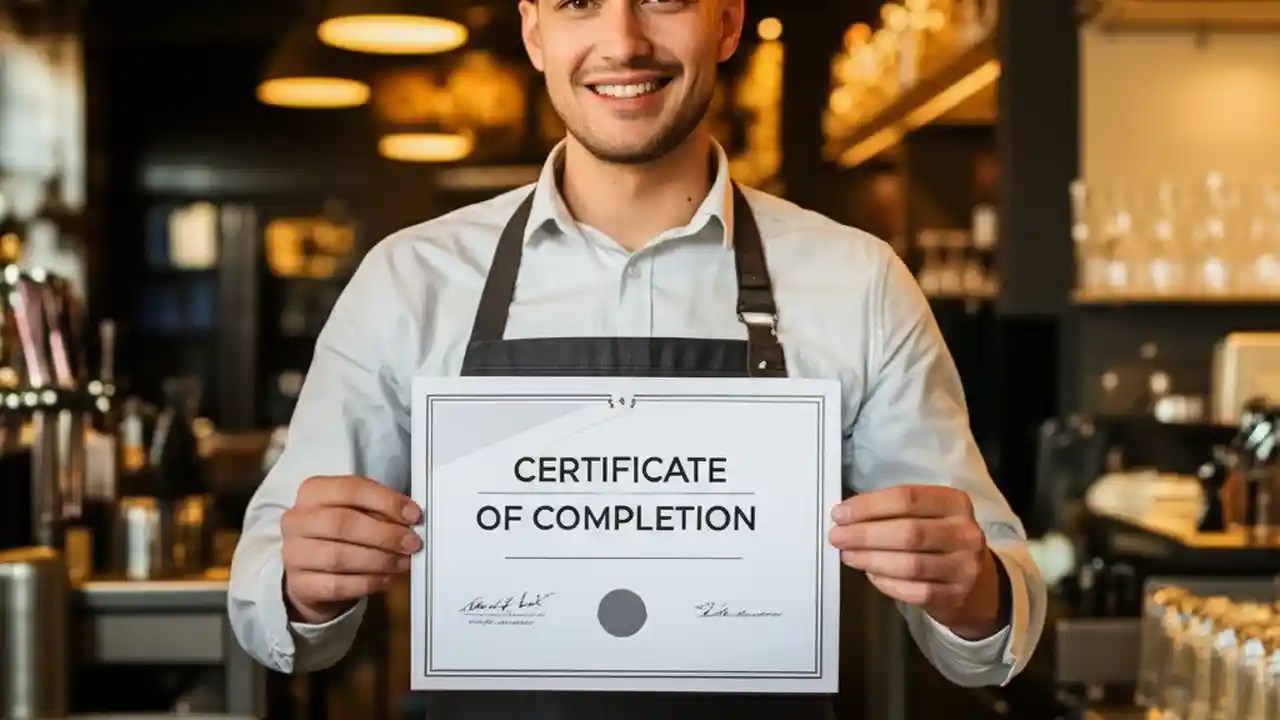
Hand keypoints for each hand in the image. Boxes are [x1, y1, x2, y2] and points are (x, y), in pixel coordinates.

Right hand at [282, 475, 422, 624]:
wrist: (310, 572)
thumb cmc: (339, 534)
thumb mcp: (356, 512)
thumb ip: (380, 510)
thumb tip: (410, 518)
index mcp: (313, 491)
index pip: (351, 488)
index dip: (386, 501)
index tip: (413, 515)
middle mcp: (297, 520)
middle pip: (343, 523)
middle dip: (385, 534)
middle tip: (411, 543)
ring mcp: (294, 553)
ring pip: (339, 557)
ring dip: (380, 560)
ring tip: (403, 562)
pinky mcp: (299, 584)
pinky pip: (337, 585)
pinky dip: (368, 582)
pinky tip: (387, 579)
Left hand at [828, 485, 1002, 639]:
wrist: (975, 582)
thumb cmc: (938, 539)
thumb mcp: (927, 515)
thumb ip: (893, 512)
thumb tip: (846, 516)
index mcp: (954, 503)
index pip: (908, 498)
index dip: (869, 506)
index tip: (840, 514)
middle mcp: (965, 533)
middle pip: (909, 532)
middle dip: (865, 535)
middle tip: (837, 537)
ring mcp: (964, 567)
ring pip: (910, 565)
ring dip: (871, 560)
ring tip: (848, 556)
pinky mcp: (956, 596)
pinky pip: (914, 592)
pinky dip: (887, 583)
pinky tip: (871, 575)